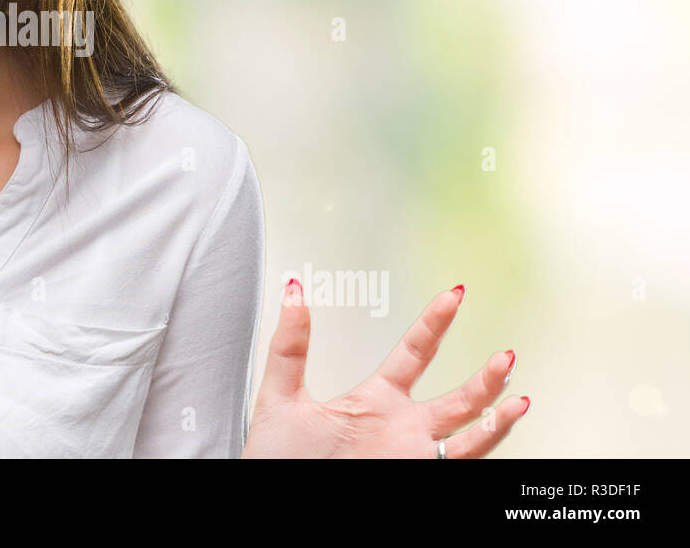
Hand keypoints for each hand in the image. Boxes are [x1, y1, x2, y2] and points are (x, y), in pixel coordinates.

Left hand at [242, 279, 527, 457]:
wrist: (278, 497)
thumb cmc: (277, 457)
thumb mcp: (280, 394)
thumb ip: (289, 346)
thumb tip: (293, 292)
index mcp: (374, 400)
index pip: (414, 353)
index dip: (435, 323)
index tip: (455, 294)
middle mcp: (401, 426)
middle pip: (456, 397)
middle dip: (485, 376)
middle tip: (506, 354)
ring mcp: (412, 453)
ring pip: (468, 430)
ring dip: (493, 408)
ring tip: (513, 384)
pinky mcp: (416, 472)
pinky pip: (462, 459)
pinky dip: (490, 437)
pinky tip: (506, 417)